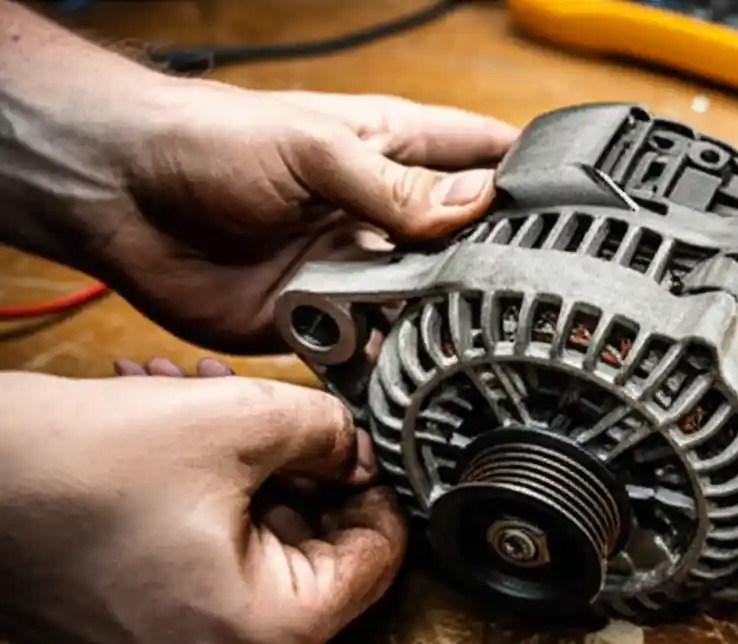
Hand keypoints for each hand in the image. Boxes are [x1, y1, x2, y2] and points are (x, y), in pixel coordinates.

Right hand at [0, 366, 407, 643]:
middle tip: (289, 421)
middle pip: (311, 562)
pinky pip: (206, 573)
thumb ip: (331, 433)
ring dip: (249, 479)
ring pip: (254, 558)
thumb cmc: (78, 462)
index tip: (367, 452)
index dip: (377, 495)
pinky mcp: (135, 643)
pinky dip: (208, 507)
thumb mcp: (243, 420)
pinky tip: (183, 439)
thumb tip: (359, 450)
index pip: (371, 567)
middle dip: (301, 476)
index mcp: (256, 634)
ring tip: (219, 412)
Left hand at [92, 82, 518, 352]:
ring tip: (474, 342)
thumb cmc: (208, 140)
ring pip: (423, 308)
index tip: (580, 212)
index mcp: (394, 153)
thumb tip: (472, 208)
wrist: (120, 193)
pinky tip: (406, 371)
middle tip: (533, 300)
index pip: (483, 159)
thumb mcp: (311, 150)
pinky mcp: (317, 322)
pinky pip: (367, 353)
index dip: (532, 182)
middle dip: (494, 273)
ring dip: (441, 325)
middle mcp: (383, 217)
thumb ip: (393, 187)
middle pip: (465, 249)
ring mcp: (353, 271)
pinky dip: (387, 366)